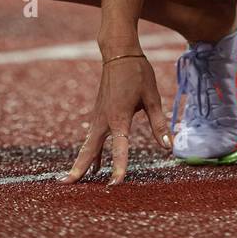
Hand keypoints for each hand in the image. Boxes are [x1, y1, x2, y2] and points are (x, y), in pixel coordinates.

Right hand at [63, 54, 172, 186]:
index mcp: (119, 116)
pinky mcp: (99, 114)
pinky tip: (94, 166)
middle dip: (79, 168)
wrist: (118, 52)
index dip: (119, 167)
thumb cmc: (137, 72)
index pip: (119, 148)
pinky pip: (93, 138)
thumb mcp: (152, 97)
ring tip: (72, 182)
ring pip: (88, 145)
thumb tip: (169, 147)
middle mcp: (104, 119)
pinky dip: (90, 153)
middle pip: (89, 149)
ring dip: (81, 163)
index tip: (115, 184)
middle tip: (66, 185)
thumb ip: (159, 124)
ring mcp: (98, 116)